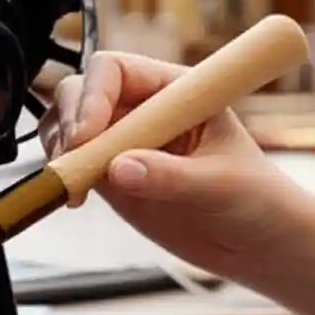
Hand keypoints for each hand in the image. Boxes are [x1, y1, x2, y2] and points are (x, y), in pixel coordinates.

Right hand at [37, 51, 303, 280]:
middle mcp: (142, 108)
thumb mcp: (220, 185)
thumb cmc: (256, 200)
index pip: (116, 71)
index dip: (94, 96)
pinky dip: (62, 177)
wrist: (256, 244)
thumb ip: (170, 176)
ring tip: (73, 183)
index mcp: (174, 89)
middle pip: (80, 92)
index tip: (87, 135)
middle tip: (72, 160)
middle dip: (68, 122)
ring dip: (58, 150)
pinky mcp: (108, 174)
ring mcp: (122, 140)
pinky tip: (73, 197)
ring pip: (66, 127)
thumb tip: (118, 168)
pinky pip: (70, 164)